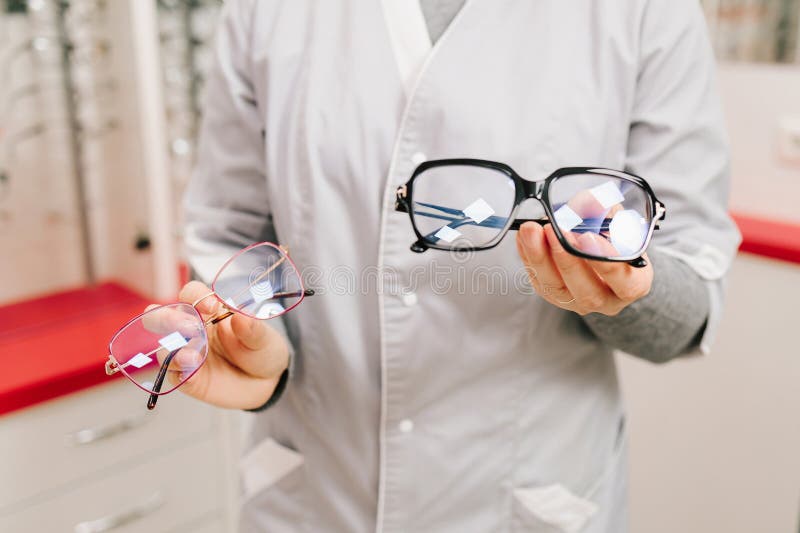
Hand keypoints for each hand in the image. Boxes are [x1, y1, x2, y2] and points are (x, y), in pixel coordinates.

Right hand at [147, 280, 289, 409]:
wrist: (267, 382)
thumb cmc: (261, 350)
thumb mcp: (263, 338)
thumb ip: (252, 328)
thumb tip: (240, 315)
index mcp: (208, 310)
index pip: (190, 294)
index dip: (195, 296)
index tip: (212, 305)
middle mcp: (191, 330)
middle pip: (161, 317)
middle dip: (167, 318)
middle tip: (190, 327)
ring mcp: (185, 354)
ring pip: (164, 348)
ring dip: (174, 351)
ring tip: (193, 358)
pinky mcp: (187, 378)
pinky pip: (173, 375)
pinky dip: (179, 374)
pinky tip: (192, 374)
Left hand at [515, 222, 652, 315]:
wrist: (597, 247)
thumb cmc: (613, 233)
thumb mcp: (616, 217)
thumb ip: (604, 209)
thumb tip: (590, 200)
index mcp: (633, 284)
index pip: (625, 283)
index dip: (606, 262)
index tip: (588, 236)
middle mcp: (607, 300)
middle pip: (587, 291)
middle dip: (567, 259)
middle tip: (552, 229)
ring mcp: (578, 302)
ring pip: (555, 288)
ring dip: (540, 257)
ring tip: (530, 229)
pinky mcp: (554, 296)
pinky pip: (538, 280)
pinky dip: (528, 256)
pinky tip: (523, 236)